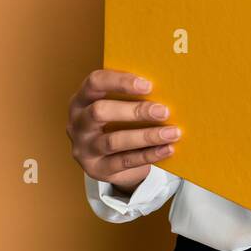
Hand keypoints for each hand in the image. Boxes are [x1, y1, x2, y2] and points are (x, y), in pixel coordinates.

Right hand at [67, 69, 180, 194]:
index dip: (120, 81)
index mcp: (81, 100)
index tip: (148, 85)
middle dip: (135, 111)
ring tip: (172, 132)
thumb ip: (131, 96)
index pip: (94, 82)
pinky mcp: (97, 169)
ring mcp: (84, 148)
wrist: (106, 161)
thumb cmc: (116, 124)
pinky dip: (149, 155)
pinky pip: (125, 161)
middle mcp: (77, 123)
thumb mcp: (116, 107)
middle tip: (163, 111)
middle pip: (100, 112)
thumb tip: (167, 89)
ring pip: (114, 141)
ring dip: (147, 136)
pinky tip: (167, 149)